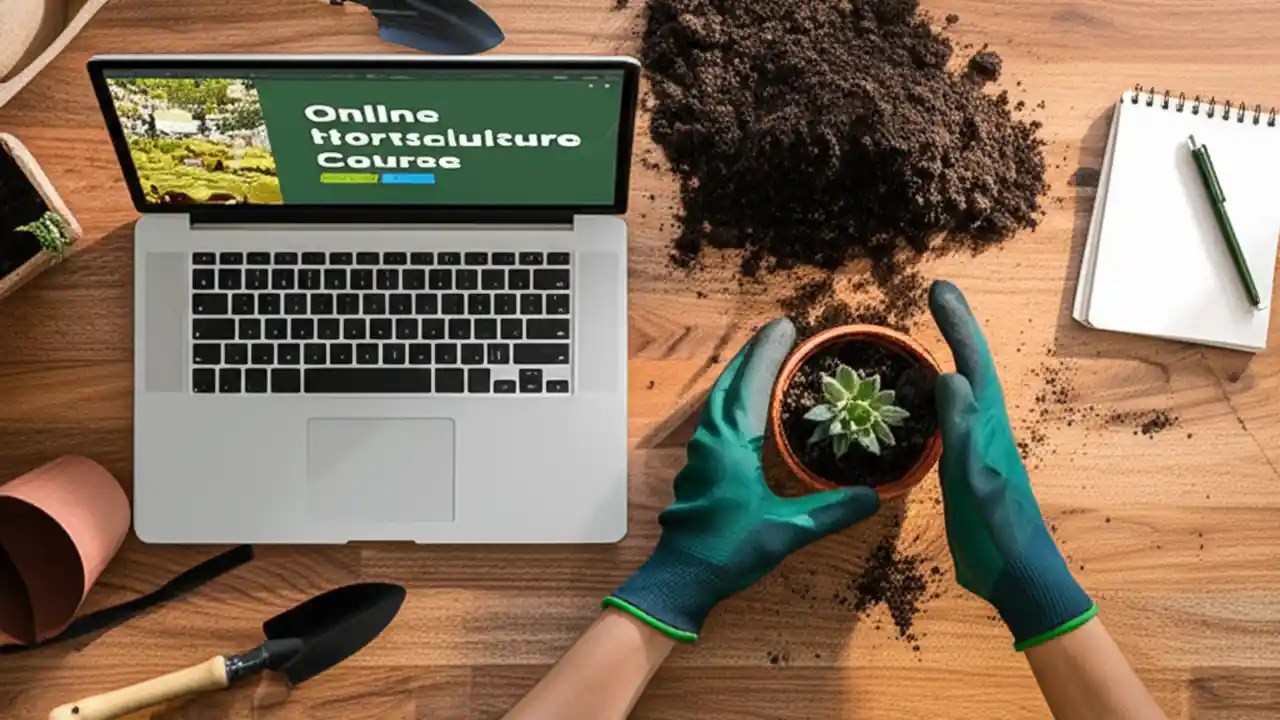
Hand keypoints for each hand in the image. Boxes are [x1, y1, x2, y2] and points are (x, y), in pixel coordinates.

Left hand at [605, 318, 880, 641]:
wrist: (681, 579)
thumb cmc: (728, 551)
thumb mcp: (786, 532)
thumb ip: (831, 513)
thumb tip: (874, 497)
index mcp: (731, 443)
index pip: (753, 384)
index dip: (769, 352)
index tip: (785, 326)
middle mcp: (711, 440)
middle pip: (730, 383)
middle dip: (752, 354)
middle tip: (776, 332)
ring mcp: (699, 453)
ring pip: (717, 400)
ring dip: (739, 376)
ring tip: (761, 360)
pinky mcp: (697, 468)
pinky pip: (714, 419)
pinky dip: (731, 401)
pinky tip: (744, 409)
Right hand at [929, 280, 1095, 649]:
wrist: (1020, 579)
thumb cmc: (998, 535)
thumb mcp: (975, 482)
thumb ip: (962, 431)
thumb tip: (948, 375)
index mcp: (989, 428)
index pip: (972, 364)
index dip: (957, 326)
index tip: (938, 289)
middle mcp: (985, 429)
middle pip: (969, 368)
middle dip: (954, 329)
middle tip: (934, 293)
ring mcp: (976, 449)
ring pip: (960, 392)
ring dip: (944, 360)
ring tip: (920, 340)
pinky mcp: (965, 471)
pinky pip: (948, 422)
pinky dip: (933, 401)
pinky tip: (918, 406)